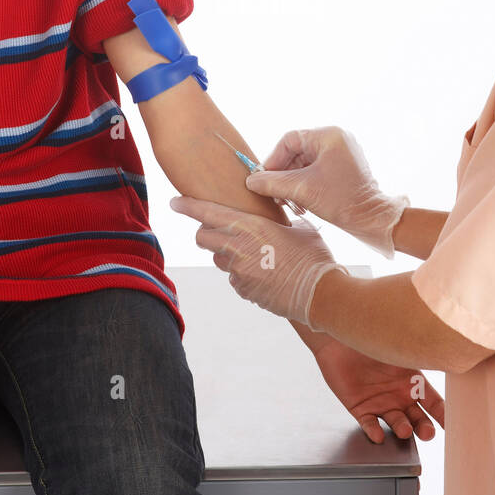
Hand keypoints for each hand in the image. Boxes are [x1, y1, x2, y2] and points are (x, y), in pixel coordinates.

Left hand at [169, 194, 342, 327]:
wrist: (319, 293)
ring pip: (220, 259)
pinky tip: (267, 274)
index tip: (175, 202)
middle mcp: (237, 248)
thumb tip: (276, 221)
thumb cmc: (313, 256)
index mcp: (249, 226)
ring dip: (230, 255)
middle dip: (207, 234)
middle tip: (222, 232)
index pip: (207, 213)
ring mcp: (238, 272)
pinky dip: (244, 275)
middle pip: (203, 238)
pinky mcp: (244, 290)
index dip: (188, 206)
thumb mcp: (298, 229)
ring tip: (258, 256)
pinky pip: (235, 278)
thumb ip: (277, 223)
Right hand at [244, 126, 409, 259]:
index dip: (273, 159)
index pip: (289, 140)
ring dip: (293, 183)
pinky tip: (300, 203)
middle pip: (296, 153)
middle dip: (283, 175)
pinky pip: (316, 172)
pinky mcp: (344, 169)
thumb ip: (273, 183)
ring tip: (288, 202)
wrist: (373, 220)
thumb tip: (251, 181)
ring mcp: (342, 154)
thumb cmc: (342, 200)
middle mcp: (336, 140)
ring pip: (305, 164)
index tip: (264, 178)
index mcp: (329, 135)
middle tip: (274, 194)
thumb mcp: (302, 190)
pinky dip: (304, 186)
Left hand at [314, 339, 444, 443]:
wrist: (338, 334)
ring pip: (396, 422)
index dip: (443, 414)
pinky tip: (378, 435)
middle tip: (427, 433)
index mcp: (413, 380)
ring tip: (404, 431)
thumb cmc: (371, 335)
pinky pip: (369, 423)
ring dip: (401, 429)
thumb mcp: (400, 346)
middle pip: (417, 418)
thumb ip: (421, 353)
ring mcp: (381, 402)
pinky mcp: (360, 408)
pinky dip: (373, 431)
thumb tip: (449, 352)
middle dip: (424, 427)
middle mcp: (399, 395)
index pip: (433, 402)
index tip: (451, 426)